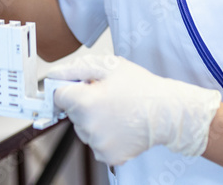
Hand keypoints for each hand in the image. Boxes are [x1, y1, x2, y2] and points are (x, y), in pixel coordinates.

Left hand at [49, 55, 220, 165]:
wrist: (167, 112)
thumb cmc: (141, 87)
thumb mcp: (109, 66)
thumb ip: (77, 68)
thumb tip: (55, 74)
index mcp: (85, 102)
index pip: (59, 96)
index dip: (70, 88)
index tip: (82, 87)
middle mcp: (88, 126)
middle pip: (72, 114)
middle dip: (84, 104)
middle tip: (107, 96)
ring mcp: (97, 144)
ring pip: (84, 129)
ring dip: (94, 120)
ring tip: (116, 111)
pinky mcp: (108, 156)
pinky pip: (96, 143)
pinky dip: (104, 135)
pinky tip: (120, 125)